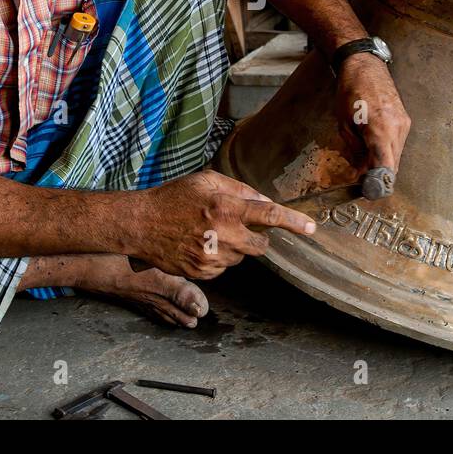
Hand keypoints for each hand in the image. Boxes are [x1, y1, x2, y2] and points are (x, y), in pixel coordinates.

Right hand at [132, 171, 315, 279]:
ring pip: (242, 257)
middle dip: (257, 237)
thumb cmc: (173, 197)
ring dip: (235, 246)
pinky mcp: (203, 273)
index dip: (293, 222)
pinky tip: (199, 245)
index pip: (268, 215)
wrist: (141, 224)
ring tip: (208, 232)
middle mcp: (222, 234)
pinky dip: (219, 258)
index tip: (311, 228)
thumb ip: (238, 189)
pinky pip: (224, 268)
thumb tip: (263, 201)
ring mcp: (212, 257)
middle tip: (238, 225)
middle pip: (260, 244)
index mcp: (225, 207)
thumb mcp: (206, 181)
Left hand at [334, 52, 410, 174]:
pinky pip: (398, 145)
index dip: (378, 183)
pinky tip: (372, 146)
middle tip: (362, 182)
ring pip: (396, 156)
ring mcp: (404, 125)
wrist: (365, 66)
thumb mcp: (344, 124)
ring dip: (382, 164)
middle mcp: (397, 129)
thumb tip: (360, 171)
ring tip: (364, 160)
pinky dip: (386, 151)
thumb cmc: (349, 92)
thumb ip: (355, 150)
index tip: (369, 192)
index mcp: (380, 130)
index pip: (385, 167)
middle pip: (393, 166)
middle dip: (378, 177)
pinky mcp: (405, 121)